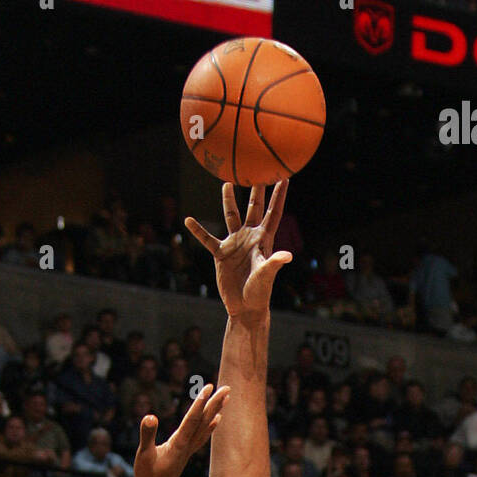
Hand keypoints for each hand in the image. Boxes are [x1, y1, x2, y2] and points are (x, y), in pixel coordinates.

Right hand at [134, 383, 228, 476]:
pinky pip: (202, 436)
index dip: (200, 403)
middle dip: (215, 403)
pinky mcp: (186, 453)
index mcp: (178, 443)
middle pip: (204, 420)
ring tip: (226, 398)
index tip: (209, 387)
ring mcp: (189, 449)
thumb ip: (147, 436)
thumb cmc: (148, 476)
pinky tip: (217, 419)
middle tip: (227, 387)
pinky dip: (211, 426)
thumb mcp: (143, 454)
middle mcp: (187, 445)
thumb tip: (150, 417)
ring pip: (205, 426)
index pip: (192, 419)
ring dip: (216, 411)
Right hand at [185, 182, 291, 318]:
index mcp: (263, 240)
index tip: (284, 176)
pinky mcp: (221, 254)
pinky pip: (207, 239)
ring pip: (231, 216)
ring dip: (228, 200)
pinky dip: (198, 230)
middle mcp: (250, 237)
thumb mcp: (266, 276)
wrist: (244, 307)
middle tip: (256, 169)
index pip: (273, 213)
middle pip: (253, 208)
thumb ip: (274, 263)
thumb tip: (287, 255)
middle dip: (256, 189)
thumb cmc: (260, 292)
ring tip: (226, 183)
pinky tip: (188, 220)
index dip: (279, 196)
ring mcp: (235, 243)